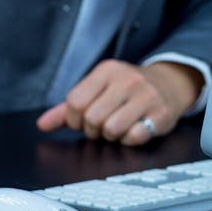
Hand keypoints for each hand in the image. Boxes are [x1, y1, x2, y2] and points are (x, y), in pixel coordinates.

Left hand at [36, 59, 203, 145]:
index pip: (75, 101)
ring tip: (118, 126)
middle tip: (103, 124)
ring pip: (112, 129)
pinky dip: (129, 139)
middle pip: (92, 118)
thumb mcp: (98, 88)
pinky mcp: (160, 114)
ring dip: (111, 136)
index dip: (75, 119)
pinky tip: (134, 129)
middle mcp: (126, 80)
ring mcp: (145, 96)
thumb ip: (68, 108)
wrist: (168, 83)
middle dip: (94, 129)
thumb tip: (42, 124)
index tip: (84, 119)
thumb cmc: (127, 89)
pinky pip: (133, 138)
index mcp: (106, 71)